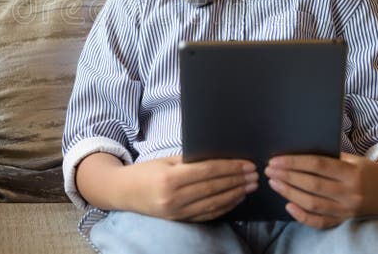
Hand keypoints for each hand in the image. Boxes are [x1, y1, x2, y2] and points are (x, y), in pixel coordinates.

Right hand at [118, 155, 258, 221]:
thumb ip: (190, 160)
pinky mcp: (178, 220)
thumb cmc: (146, 171)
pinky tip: (235, 199)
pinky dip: (224, 207)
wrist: (123, 192)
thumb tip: (219, 158)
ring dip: (235, 195)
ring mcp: (176, 212)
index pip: (207, 172)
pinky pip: (206, 215)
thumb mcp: (166, 161)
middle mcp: (173, 198)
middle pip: (213, 188)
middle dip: (237, 181)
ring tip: (250, 186)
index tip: (246, 164)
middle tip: (255, 175)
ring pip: (213, 204)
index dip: (230, 168)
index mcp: (170, 179)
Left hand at [264, 152, 377, 228]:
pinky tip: (288, 205)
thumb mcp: (352, 158)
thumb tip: (297, 151)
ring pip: (312, 204)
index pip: (318, 166)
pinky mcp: (343, 220)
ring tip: (274, 183)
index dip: (294, 162)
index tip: (276, 159)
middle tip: (269, 170)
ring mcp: (346, 209)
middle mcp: (350, 193)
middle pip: (312, 185)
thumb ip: (329, 157)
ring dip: (289, 193)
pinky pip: (320, 222)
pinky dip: (302, 216)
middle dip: (287, 177)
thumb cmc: (365, 169)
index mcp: (352, 173)